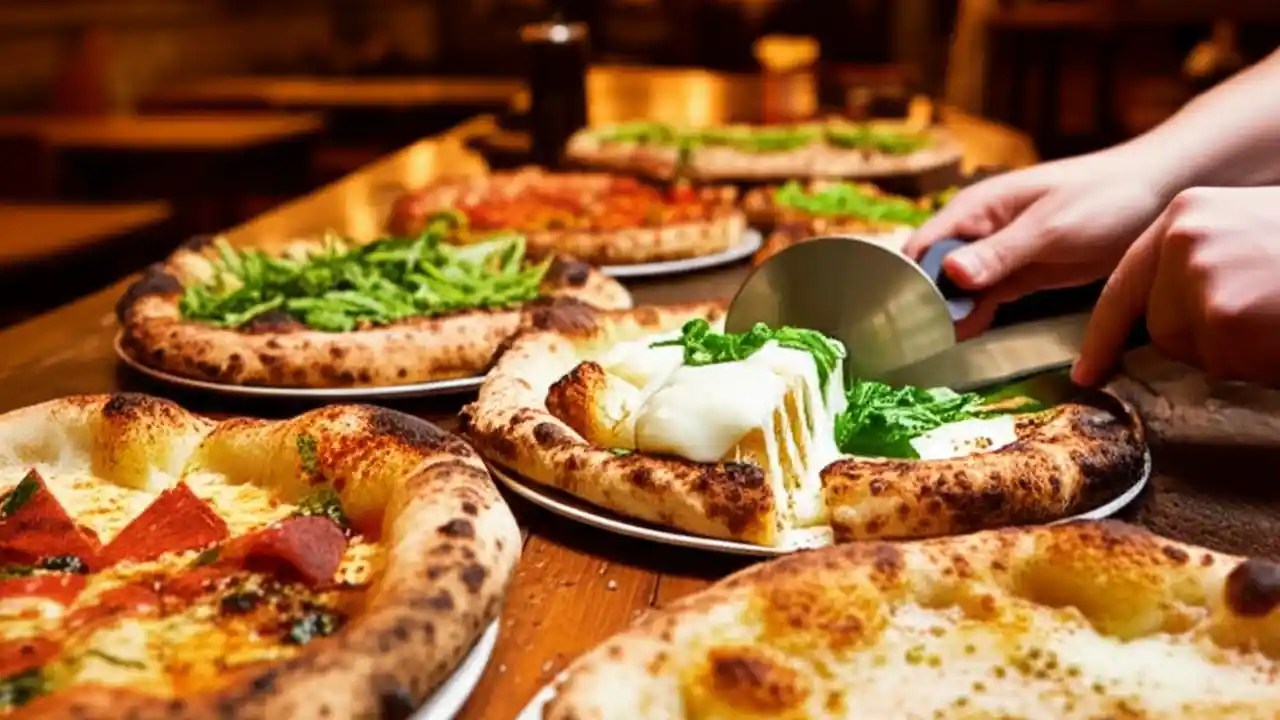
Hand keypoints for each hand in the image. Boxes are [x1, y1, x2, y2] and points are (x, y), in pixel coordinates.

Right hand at [904, 148, 1170, 337]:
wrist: (1155, 194)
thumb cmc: (1103, 198)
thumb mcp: (1050, 227)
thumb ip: (999, 253)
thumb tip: (949, 275)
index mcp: (975, 210)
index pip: (922, 249)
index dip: (908, 283)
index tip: (907, 321)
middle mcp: (978, 232)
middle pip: (934, 273)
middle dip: (924, 305)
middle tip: (918, 347)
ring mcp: (998, 254)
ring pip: (958, 290)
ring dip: (949, 316)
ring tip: (935, 352)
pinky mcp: (1020, 274)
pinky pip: (985, 298)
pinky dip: (975, 317)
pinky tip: (965, 340)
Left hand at [1074, 186, 1279, 385]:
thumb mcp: (1246, 231)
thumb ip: (1197, 263)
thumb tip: (1162, 316)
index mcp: (1185, 213)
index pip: (1126, 283)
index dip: (1105, 334)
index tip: (1085, 374)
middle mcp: (1182, 238)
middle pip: (1159, 325)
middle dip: (1203, 339)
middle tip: (1257, 318)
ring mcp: (1198, 274)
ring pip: (1192, 350)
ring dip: (1235, 353)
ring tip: (1273, 320)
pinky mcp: (1222, 312)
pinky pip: (1224, 364)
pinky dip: (1256, 363)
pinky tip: (1279, 333)